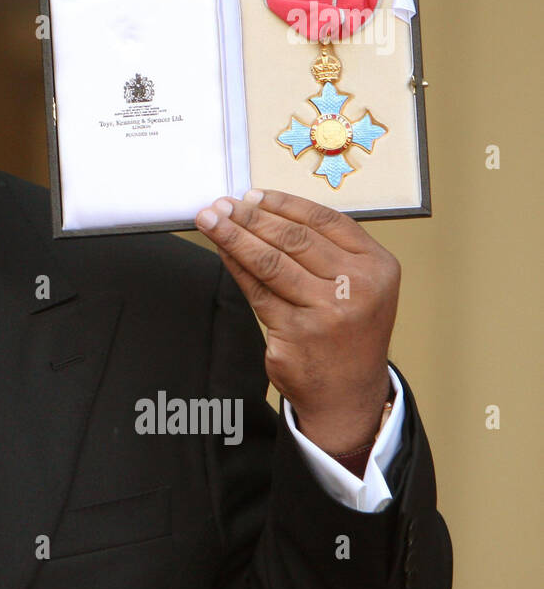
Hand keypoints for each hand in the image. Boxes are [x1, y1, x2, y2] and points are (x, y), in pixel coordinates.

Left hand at [195, 189, 397, 453]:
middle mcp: (358, 287)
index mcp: (378, 266)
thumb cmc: (348, 330)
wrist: (349, 394)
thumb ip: (326, 250)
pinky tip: (222, 252)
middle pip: (294, 238)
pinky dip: (235, 267)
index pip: (325, 221)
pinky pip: (257, 291)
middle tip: (222, 203)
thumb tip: (265, 210)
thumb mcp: (357, 285)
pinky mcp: (296, 333)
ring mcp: (327, 312)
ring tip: (211, 219)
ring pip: (270, 262)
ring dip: (234, 236)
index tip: (253, 194)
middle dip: (251, 217)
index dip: (284, 203)